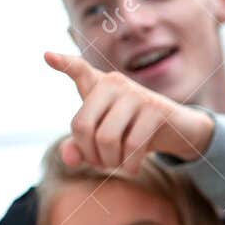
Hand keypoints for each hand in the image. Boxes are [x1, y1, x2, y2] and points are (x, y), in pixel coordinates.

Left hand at [44, 52, 213, 174]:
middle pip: (84, 127)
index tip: (47, 56)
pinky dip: (129, 165)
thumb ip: (80, 147)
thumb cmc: (133, 129)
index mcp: (99, 84)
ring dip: (110, 162)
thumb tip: (69, 159)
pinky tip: (132, 168)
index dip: (64, 63)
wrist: (177, 129)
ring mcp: (137, 94)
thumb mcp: (103, 135)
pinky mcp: (156, 111)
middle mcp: (115, 83)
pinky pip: (132, 146)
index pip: (78, 70)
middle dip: (90, 155)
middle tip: (101, 163)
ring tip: (117, 165)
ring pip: (107, 140)